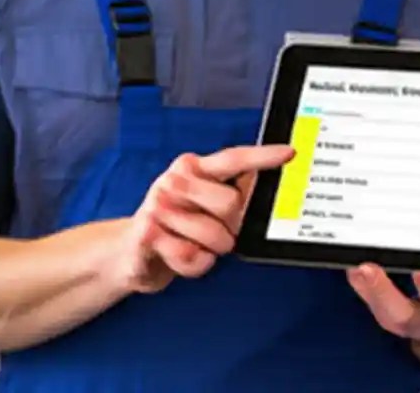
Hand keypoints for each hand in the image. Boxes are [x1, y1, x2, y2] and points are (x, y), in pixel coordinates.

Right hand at [115, 145, 294, 293]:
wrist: (130, 253)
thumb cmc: (177, 228)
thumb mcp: (206, 208)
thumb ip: (232, 194)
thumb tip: (260, 185)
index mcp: (195, 167)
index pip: (233, 158)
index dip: (263, 157)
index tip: (289, 153)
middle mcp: (176, 180)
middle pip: (231, 203)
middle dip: (233, 227)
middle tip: (219, 233)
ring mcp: (158, 205)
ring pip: (213, 234)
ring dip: (211, 249)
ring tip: (194, 243)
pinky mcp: (146, 233)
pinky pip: (189, 256)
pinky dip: (193, 264)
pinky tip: (177, 255)